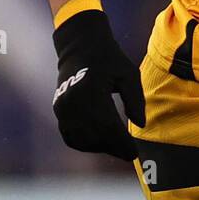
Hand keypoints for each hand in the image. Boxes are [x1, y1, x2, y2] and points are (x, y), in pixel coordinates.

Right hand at [52, 9, 146, 158]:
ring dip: (100, 147)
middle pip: (95, 135)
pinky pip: (70, 135)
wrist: (80, 45)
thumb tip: (140, 125)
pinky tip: (99, 143)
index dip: (122, 143)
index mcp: (92, 90)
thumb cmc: (109, 58)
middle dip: (114, 148)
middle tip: (129, 154)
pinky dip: (84, 143)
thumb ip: (135, 99)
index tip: (134, 153)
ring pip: (82, 138)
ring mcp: (63, 106)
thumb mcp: (129, 74)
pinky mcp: (58, 109)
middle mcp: (74, 100)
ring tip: (117, 147)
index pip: (108, 126)